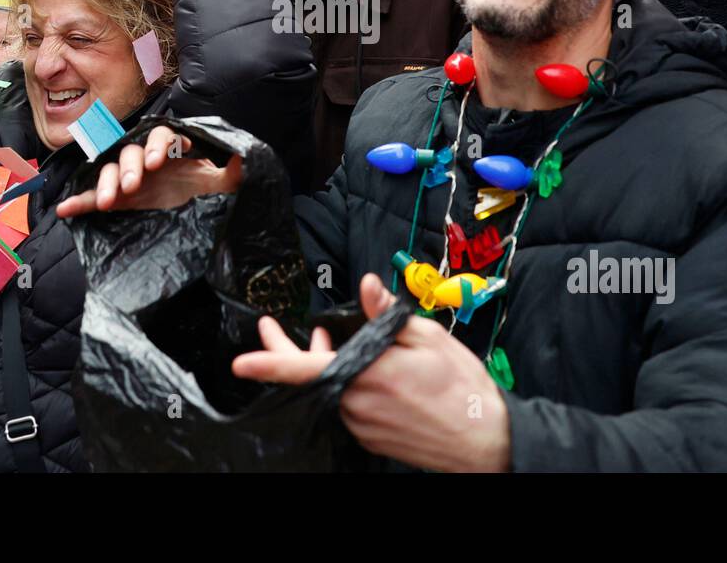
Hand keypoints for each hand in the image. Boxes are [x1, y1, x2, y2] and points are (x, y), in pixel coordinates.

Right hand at [55, 124, 242, 217]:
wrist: (194, 220)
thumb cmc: (206, 195)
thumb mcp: (222, 186)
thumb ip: (231, 171)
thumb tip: (241, 157)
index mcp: (171, 152)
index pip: (162, 137)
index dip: (158, 145)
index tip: (159, 161)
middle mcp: (146, 162)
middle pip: (131, 153)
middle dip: (131, 166)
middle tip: (135, 184)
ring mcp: (129, 181)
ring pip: (110, 172)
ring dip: (107, 182)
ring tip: (108, 201)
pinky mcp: (117, 202)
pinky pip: (92, 199)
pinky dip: (78, 203)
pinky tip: (65, 210)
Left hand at [232, 273, 511, 471]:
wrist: (486, 439)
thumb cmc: (461, 386)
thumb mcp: (426, 337)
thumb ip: (387, 315)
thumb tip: (367, 286)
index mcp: (367, 375)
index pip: (305, 369)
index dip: (270, 363)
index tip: (241, 362)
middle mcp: (357, 404)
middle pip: (309, 379)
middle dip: (284, 354)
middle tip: (270, 331)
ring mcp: (363, 426)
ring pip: (329, 391)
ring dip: (324, 365)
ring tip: (325, 338)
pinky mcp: (372, 439)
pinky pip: (346, 407)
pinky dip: (343, 385)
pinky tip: (356, 369)